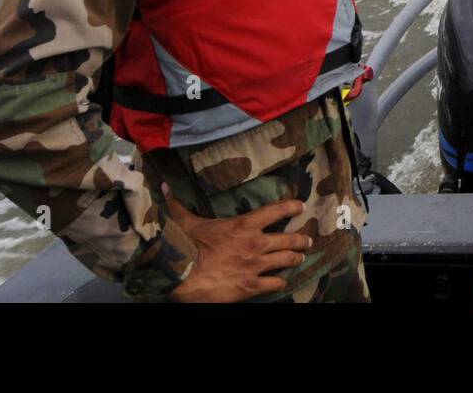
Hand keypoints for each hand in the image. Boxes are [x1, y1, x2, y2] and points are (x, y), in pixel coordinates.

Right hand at [163, 185, 312, 302]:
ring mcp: (255, 266)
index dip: (291, 206)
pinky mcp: (251, 286)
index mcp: (244, 225)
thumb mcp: (184, 220)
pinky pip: (274, 283)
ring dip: (295, 258)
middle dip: (301, 239)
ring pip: (287, 260)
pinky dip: (280, 282)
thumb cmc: (186, 245)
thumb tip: (164, 185)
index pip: (276, 210)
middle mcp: (256, 244)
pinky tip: (281, 281)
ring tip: (300, 258)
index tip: (301, 205)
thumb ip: (178, 203)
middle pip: (289, 239)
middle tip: (308, 239)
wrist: (183, 273)